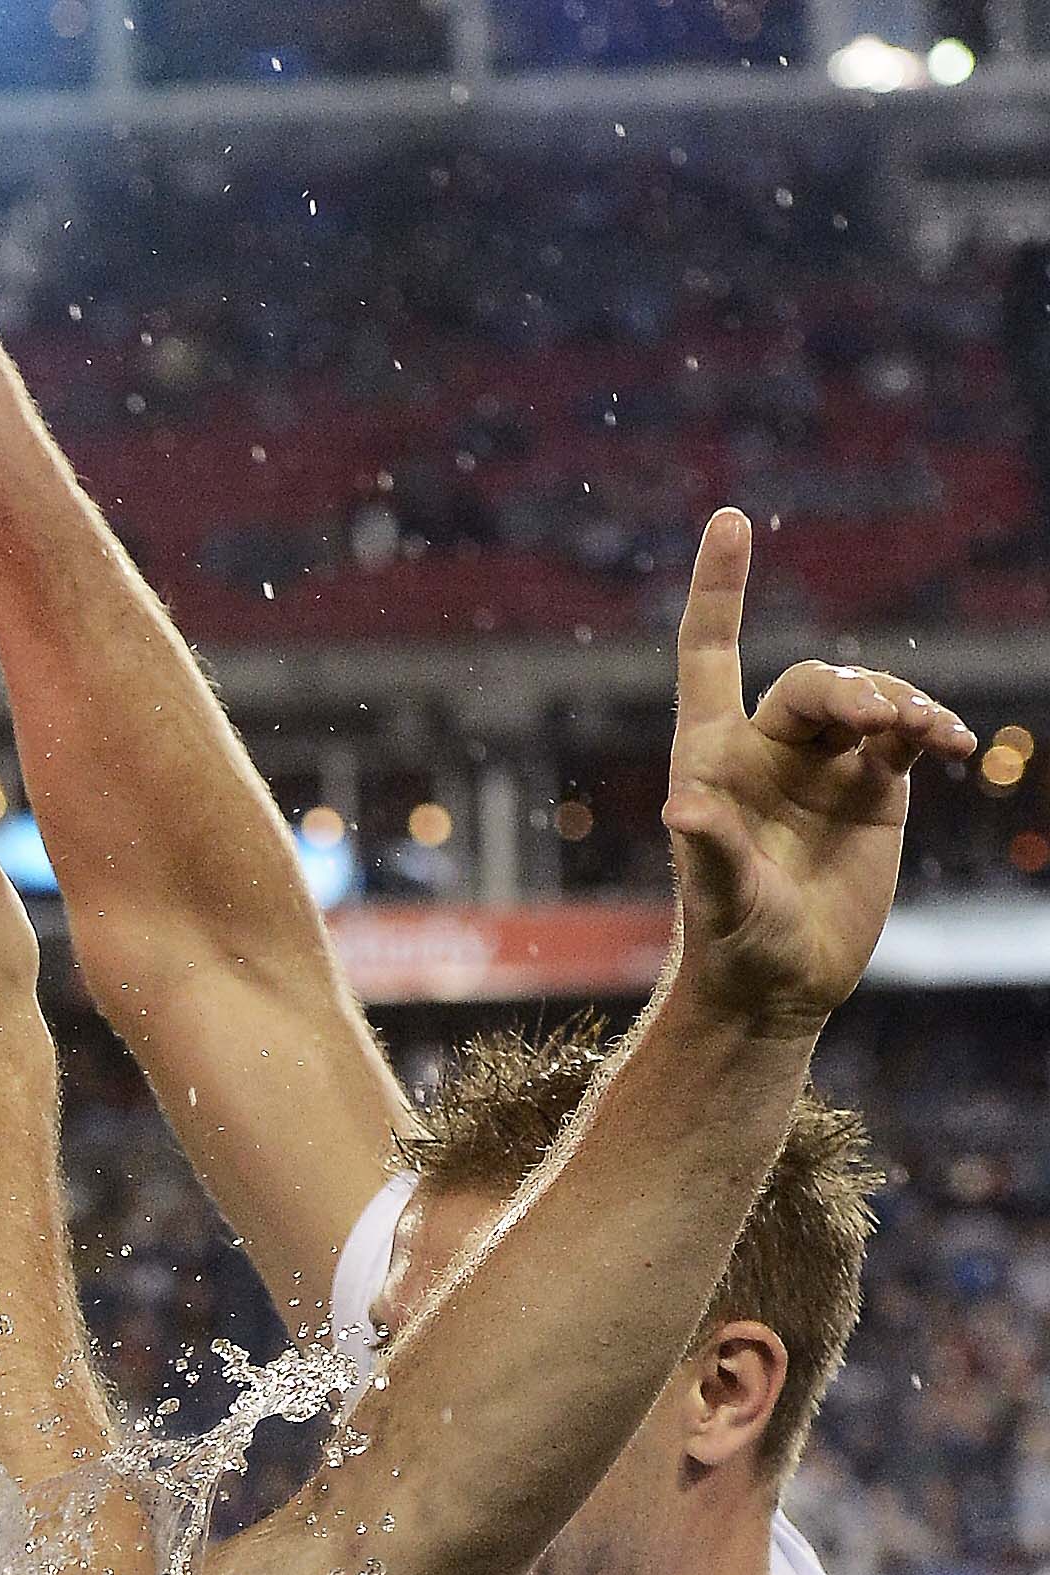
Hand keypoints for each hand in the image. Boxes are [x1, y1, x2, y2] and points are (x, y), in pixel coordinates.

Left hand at [664, 508, 971, 1031]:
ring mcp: (825, 763)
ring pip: (870, 700)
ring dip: (903, 706)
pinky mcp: (877, 786)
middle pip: (813, 683)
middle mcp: (766, 749)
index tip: (729, 519)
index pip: (711, 653)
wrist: (782, 987)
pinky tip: (960, 747)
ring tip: (926, 736)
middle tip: (885, 722)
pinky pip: (911, 734)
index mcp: (711, 757)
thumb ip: (710, 855)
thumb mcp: (724, 903)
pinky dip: (937, 730)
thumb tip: (682, 810)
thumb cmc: (735, 947)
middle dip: (850, 691)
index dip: (719, 589)